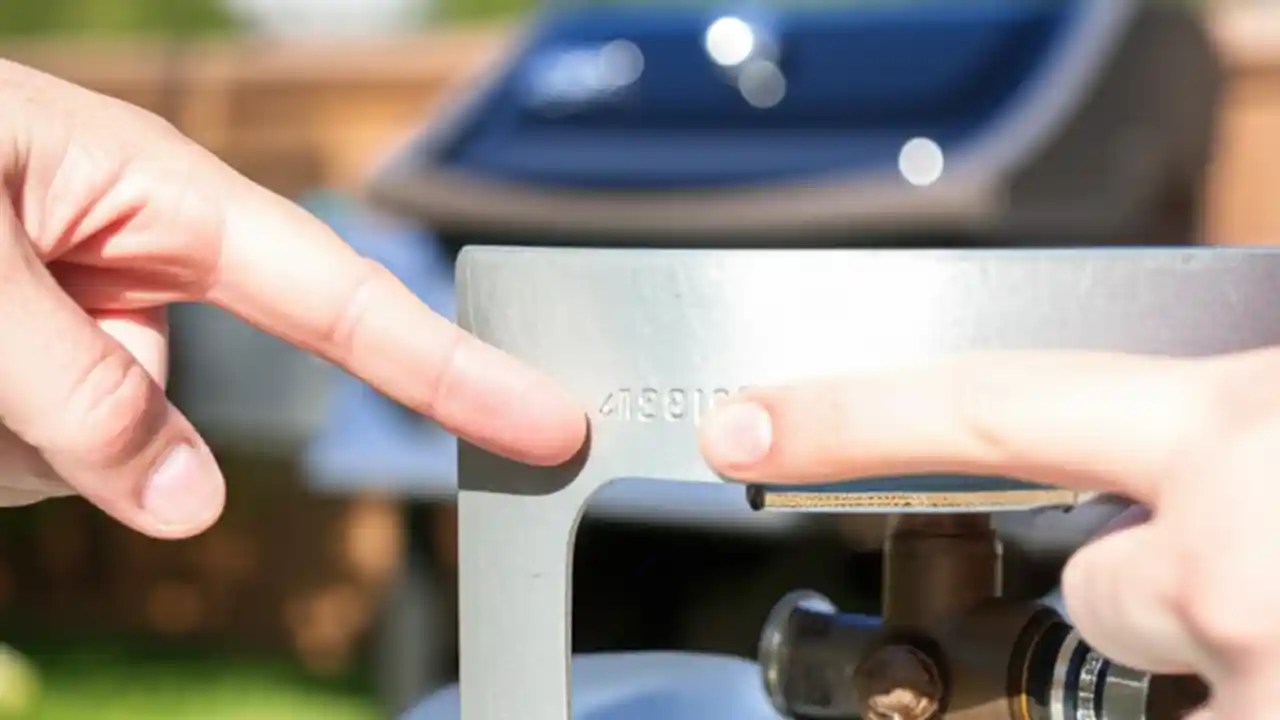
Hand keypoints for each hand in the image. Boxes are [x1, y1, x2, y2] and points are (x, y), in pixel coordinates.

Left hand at [0, 60, 585, 538]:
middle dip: (64, 417)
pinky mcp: (22, 372)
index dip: (450, 368)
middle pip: (172, 406)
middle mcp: (130, 263)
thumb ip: (81, 384)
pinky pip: (22, 463)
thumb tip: (190, 503)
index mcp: (158, 195)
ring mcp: (75, 323)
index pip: (343, 301)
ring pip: (81, 452)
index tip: (544, 419)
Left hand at [700, 349, 1279, 718]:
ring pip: (1152, 661)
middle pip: (1092, 588)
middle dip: (1153, 589)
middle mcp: (1235, 554)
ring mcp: (1253, 658)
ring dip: (1226, 648)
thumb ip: (1209, 425)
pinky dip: (1249, 691)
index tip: (743, 429)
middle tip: (1275, 570)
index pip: (986, 412)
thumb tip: (1134, 464)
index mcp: (1233, 425)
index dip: (851, 421)